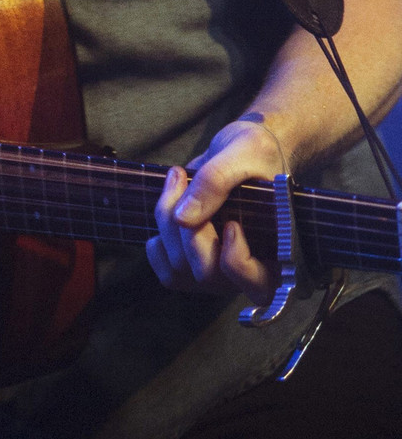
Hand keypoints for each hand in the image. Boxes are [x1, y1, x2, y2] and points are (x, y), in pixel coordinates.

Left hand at [145, 115, 282, 307]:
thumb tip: (182, 217)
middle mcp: (250, 271)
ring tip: (176, 181)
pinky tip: (168, 208)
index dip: (236, 260)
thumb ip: (217, 180)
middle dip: (189, 231)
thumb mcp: (244, 151)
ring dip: (167, 226)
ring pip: (181, 271)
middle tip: (185, 182)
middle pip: (208, 274)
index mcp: (280, 252)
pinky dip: (158, 242)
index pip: (259, 287)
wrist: (244, 151)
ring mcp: (221, 273)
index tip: (232, 223)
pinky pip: (167, 272)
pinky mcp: (194, 265)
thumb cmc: (256, 151)